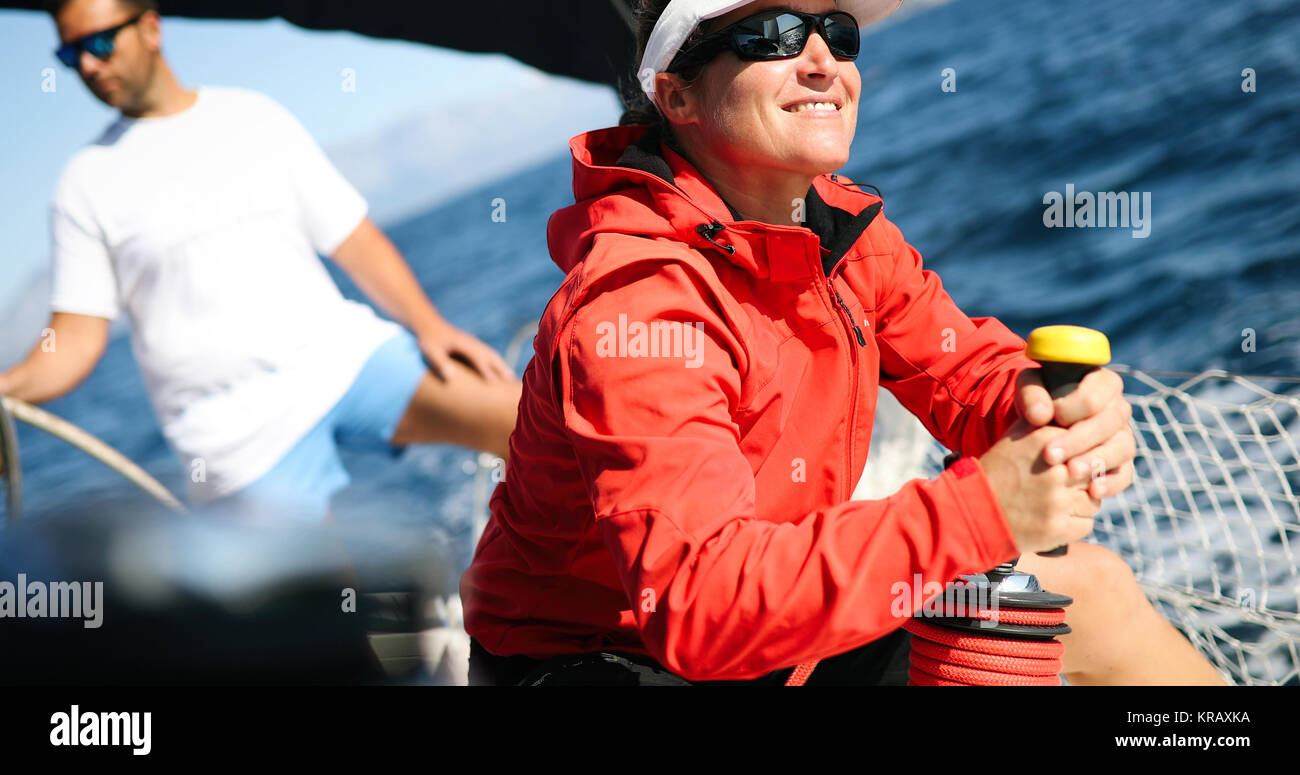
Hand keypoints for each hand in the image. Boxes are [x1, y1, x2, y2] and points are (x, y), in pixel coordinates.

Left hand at [416, 322, 514, 383]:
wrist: (428, 324)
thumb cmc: (428, 339)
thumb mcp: (430, 351)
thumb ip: (440, 363)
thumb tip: (450, 377)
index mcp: (463, 344)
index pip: (478, 358)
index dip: (486, 370)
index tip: (495, 383)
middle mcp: (471, 343)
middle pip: (491, 356)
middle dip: (501, 368)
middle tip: (512, 382)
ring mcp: (472, 343)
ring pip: (491, 354)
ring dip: (502, 365)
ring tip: (511, 378)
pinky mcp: (471, 345)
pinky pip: (487, 354)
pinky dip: (496, 362)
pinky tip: (498, 370)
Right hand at [977, 419, 1100, 553]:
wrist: (971, 512)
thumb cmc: (996, 473)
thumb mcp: (1015, 438)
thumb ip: (1046, 424)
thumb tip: (1078, 417)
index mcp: (1046, 442)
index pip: (1088, 444)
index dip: (1080, 457)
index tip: (1067, 464)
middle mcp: (1055, 469)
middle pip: (1093, 473)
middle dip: (1081, 481)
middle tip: (1061, 486)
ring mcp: (1057, 501)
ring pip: (1093, 500)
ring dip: (1079, 504)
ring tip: (1054, 504)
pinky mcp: (1057, 528)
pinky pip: (1086, 524)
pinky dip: (1074, 525)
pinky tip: (1054, 520)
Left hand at [1013, 366, 1136, 499]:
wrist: (1041, 428)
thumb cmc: (1038, 402)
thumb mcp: (1029, 389)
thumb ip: (1032, 395)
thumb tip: (1040, 415)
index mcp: (1102, 384)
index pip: (1094, 395)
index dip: (1071, 408)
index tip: (1047, 419)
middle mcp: (1118, 409)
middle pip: (1108, 424)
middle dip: (1077, 440)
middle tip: (1050, 455)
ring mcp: (1123, 436)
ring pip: (1122, 448)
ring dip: (1095, 461)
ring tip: (1070, 472)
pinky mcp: (1122, 462)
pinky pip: (1125, 474)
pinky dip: (1111, 483)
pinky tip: (1092, 490)